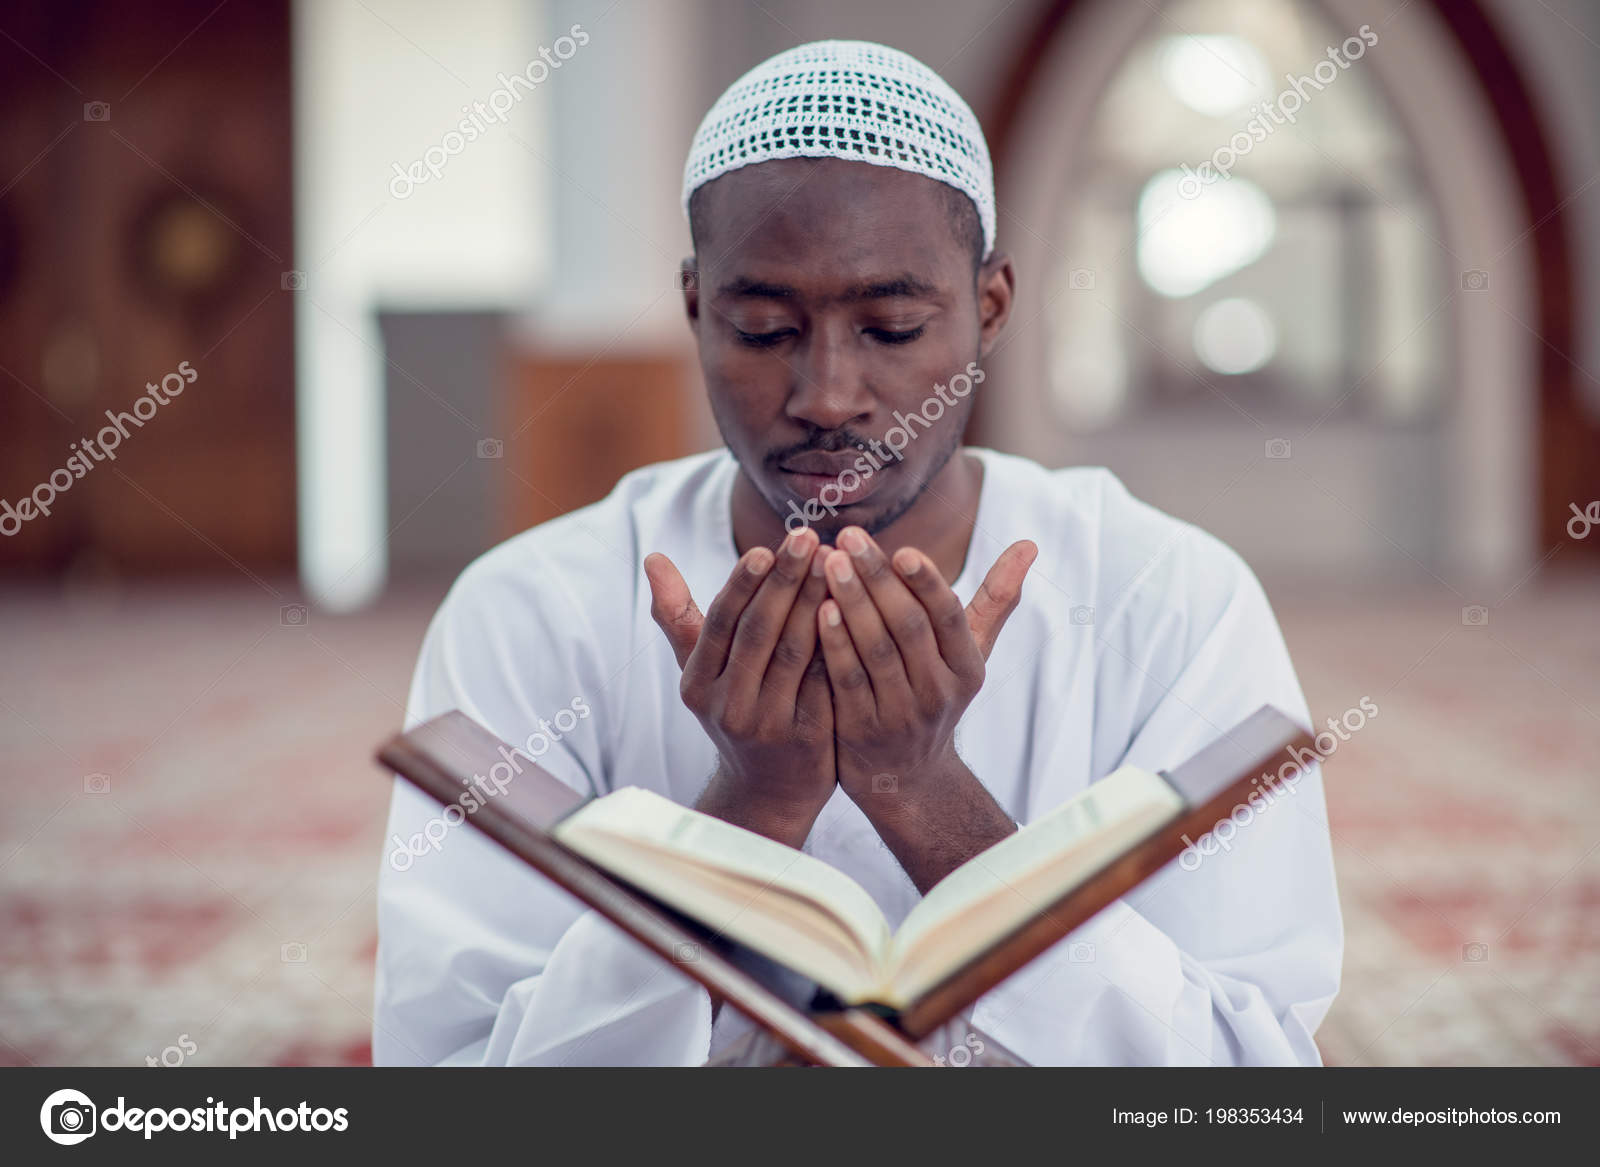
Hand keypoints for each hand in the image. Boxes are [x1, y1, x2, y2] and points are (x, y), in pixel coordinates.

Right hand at [645, 529, 834, 847]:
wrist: (769, 791)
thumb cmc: (737, 710)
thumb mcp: (701, 672)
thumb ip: (680, 616)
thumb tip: (652, 557)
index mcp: (698, 684)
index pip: (720, 623)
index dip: (742, 584)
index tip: (765, 547)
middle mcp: (728, 706)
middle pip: (759, 632)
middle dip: (784, 581)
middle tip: (809, 537)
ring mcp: (768, 724)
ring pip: (795, 652)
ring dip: (816, 601)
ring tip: (835, 561)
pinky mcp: (808, 737)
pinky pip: (826, 679)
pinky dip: (838, 641)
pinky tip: (854, 607)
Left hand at [816, 527, 1036, 804]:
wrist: (907, 776)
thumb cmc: (936, 693)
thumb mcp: (970, 654)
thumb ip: (995, 598)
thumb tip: (1029, 545)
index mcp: (968, 668)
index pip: (950, 618)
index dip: (927, 584)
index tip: (903, 550)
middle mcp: (939, 692)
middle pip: (908, 627)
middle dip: (877, 578)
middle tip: (849, 536)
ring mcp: (900, 714)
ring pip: (876, 650)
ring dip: (851, 602)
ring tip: (829, 562)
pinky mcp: (862, 730)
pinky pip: (847, 679)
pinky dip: (834, 644)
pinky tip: (818, 609)